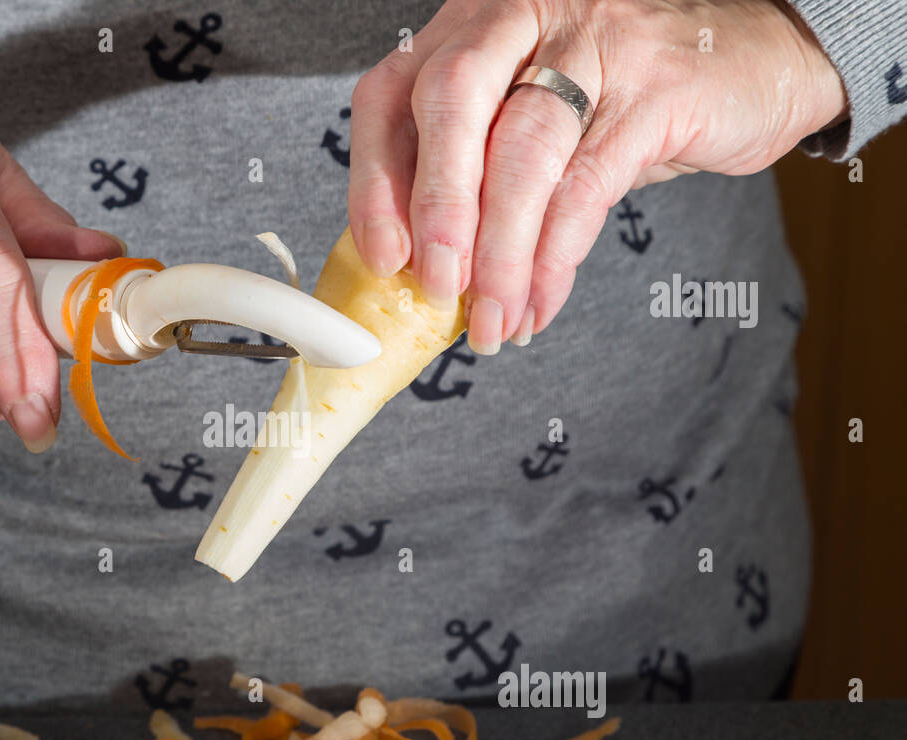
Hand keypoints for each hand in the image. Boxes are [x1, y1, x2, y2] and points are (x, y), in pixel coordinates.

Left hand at [347, 0, 846, 352]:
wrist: (756, 61)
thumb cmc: (622, 97)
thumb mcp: (532, 116)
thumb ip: (474, 169)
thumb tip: (419, 265)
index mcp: (473, 26)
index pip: (392, 93)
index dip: (374, 179)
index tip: (382, 256)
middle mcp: (524, 18)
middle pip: (450, 103)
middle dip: (437, 208)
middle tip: (436, 288)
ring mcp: (593, 44)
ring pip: (522, 152)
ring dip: (500, 253)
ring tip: (493, 319)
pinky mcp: (656, 89)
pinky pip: (588, 185)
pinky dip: (556, 256)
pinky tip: (540, 300)